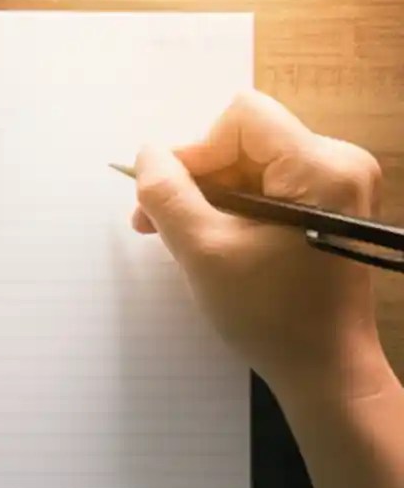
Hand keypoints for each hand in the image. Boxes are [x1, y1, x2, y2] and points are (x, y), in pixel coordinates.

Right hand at [130, 89, 386, 402]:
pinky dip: (230, 207)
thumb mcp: (202, 251)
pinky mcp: (330, 204)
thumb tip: (147, 153)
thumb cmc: (271, 316)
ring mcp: (338, 184)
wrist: (324, 368)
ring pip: (249, 162)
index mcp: (321, 168)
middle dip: (195, 178)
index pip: (241, 118)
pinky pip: (266, 183)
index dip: (195, 152)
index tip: (169, 197)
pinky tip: (209, 238)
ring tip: (176, 236)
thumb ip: (167, 195)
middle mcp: (339, 163)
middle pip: (244, 139)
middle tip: (154, 222)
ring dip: (206, 195)